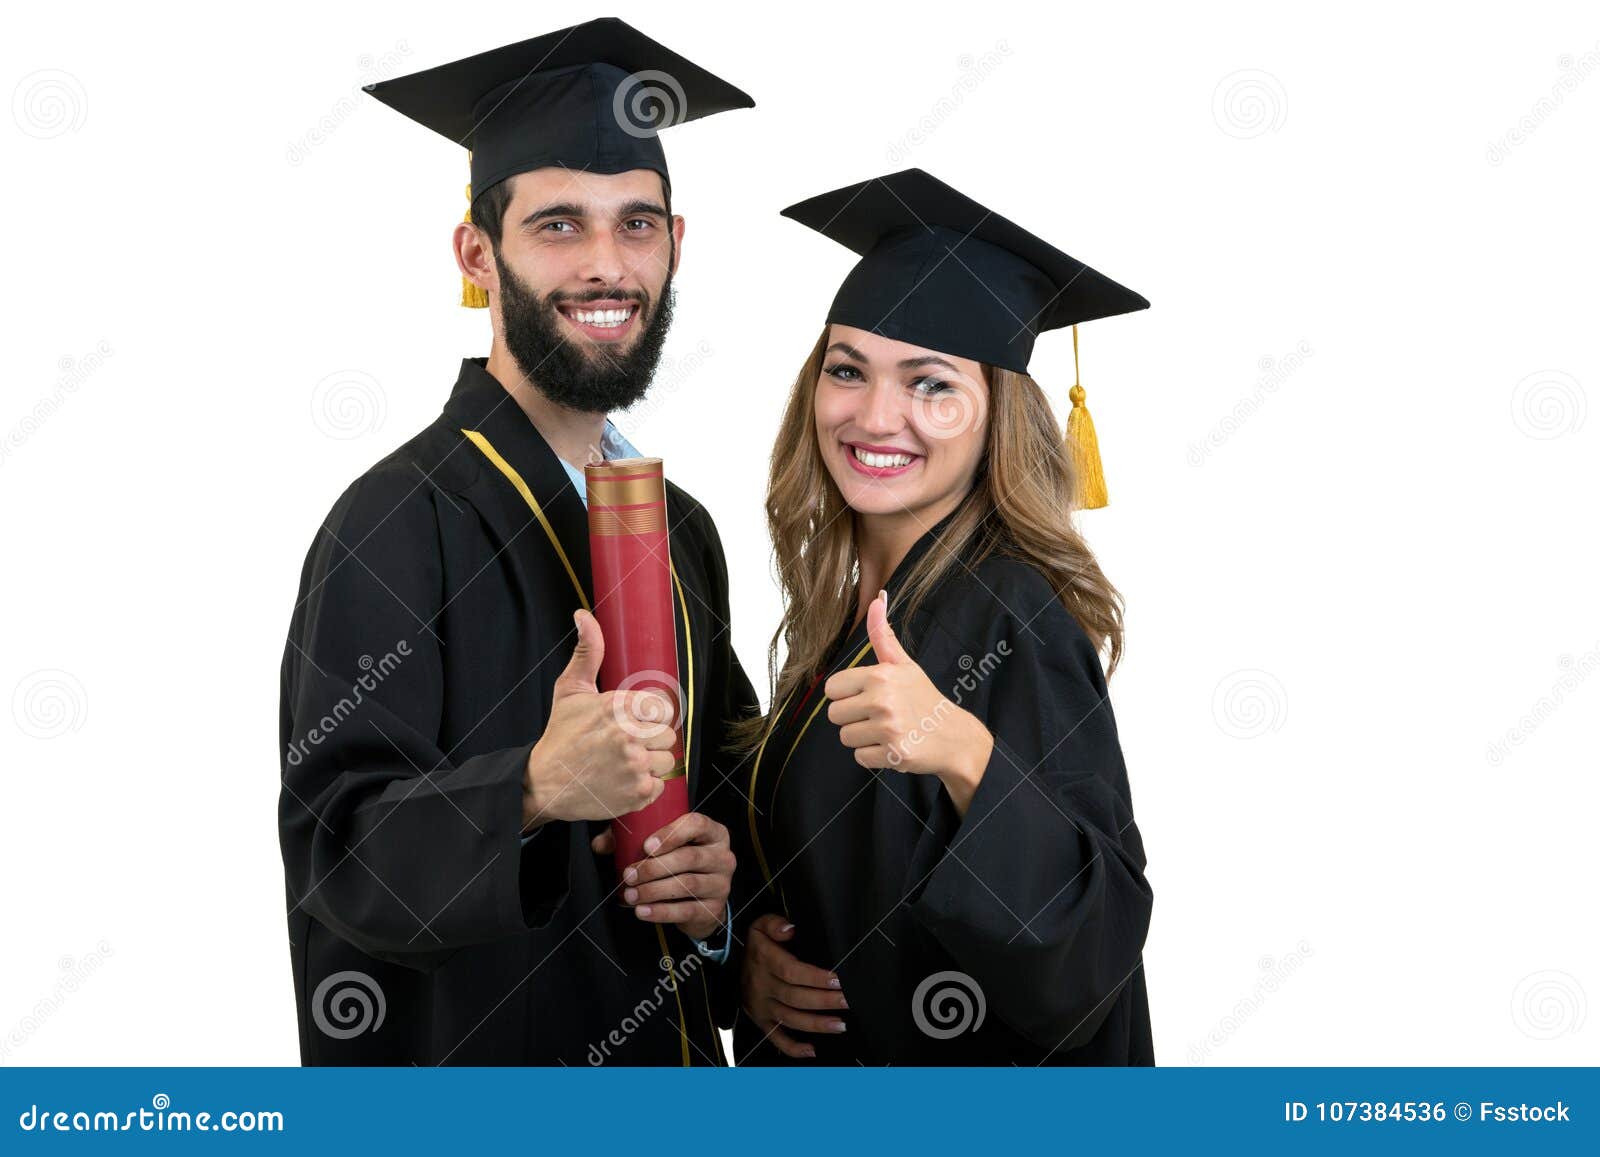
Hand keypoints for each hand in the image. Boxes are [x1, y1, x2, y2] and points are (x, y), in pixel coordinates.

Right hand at [523, 609, 677, 828]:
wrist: (544, 783)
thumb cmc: (561, 735)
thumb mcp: (570, 689)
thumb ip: (587, 651)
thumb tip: (583, 615)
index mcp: (618, 706)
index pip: (663, 709)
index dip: (649, 718)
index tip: (631, 725)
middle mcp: (628, 735)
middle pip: (667, 735)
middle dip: (649, 741)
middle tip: (622, 746)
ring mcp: (634, 766)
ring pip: (666, 761)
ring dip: (648, 764)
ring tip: (622, 763)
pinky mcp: (637, 793)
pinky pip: (660, 786)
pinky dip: (644, 787)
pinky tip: (622, 780)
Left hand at [591, 812, 734, 941]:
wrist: (700, 900)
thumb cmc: (678, 863)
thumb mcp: (660, 846)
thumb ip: (630, 839)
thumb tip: (600, 844)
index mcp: (712, 832)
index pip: (697, 824)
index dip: (672, 833)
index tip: (646, 845)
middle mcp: (723, 856)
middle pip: (690, 857)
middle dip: (654, 867)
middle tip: (629, 874)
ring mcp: (721, 884)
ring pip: (687, 885)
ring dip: (654, 890)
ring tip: (630, 895)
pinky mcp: (714, 909)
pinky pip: (686, 910)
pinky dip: (661, 911)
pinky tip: (642, 910)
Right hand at [739, 915, 847, 1058]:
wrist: (733, 962)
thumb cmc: (758, 944)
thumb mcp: (761, 924)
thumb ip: (775, 923)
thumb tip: (789, 929)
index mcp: (764, 961)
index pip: (791, 972)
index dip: (815, 978)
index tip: (838, 980)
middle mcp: (761, 986)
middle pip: (795, 998)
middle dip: (824, 1001)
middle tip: (848, 1001)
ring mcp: (760, 1007)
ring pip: (789, 1019)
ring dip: (816, 1024)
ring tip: (841, 1025)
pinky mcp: (760, 1021)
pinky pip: (775, 1038)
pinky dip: (793, 1048)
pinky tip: (813, 1050)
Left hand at [824, 591, 992, 809]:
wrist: (954, 736)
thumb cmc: (924, 698)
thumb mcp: (904, 665)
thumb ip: (883, 636)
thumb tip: (877, 599)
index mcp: (880, 676)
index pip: (831, 688)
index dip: (846, 694)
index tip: (867, 696)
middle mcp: (883, 700)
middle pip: (835, 715)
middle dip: (853, 718)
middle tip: (879, 715)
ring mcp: (888, 728)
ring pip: (845, 737)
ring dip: (863, 738)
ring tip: (888, 730)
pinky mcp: (893, 754)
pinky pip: (860, 757)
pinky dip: (874, 756)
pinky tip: (893, 745)